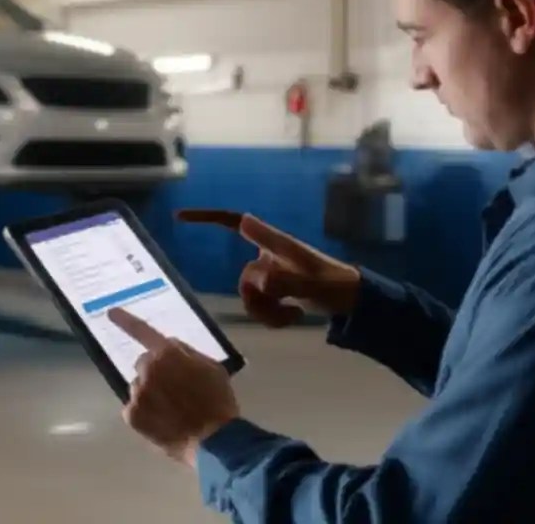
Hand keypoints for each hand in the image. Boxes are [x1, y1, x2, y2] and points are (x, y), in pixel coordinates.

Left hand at [108, 307, 238, 467]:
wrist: (215, 440)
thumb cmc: (218, 401)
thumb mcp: (211, 367)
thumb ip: (187, 354)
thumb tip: (170, 348)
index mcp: (168, 353)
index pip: (142, 332)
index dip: (126, 321)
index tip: (109, 312)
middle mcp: (148, 368)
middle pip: (143, 364)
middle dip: (154, 373)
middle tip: (173, 391)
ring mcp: (138, 392)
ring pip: (139, 388)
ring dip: (150, 394)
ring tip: (171, 412)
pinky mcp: (132, 415)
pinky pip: (134, 410)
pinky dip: (145, 416)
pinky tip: (163, 424)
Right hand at [177, 209, 361, 326]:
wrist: (355, 302)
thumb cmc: (336, 285)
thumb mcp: (309, 280)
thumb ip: (278, 271)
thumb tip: (247, 235)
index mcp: (273, 243)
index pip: (232, 223)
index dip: (205, 217)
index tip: (179, 217)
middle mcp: (267, 256)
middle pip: (243, 279)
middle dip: (260, 300)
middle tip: (288, 304)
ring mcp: (270, 275)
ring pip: (250, 298)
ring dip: (268, 313)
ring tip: (293, 314)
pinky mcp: (275, 292)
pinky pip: (259, 309)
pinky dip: (274, 318)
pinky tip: (294, 316)